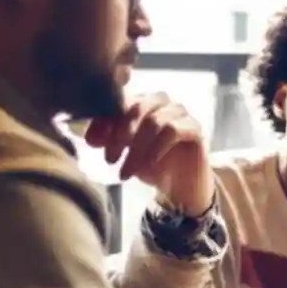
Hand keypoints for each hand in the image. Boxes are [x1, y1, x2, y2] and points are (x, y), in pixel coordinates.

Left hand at [84, 93, 213, 214]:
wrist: (180, 187)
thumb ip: (108, 140)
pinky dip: (155, 149)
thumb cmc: (150, 165)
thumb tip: (91, 138)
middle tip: (110, 159)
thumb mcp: (124, 152)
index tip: (92, 143)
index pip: (119, 100)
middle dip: (119, 135)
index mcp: (140, 101)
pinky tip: (147, 166)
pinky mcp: (195, 128)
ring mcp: (180, 113)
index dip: (104, 119)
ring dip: (136, 149)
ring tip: (126, 172)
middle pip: (137, 106)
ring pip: (154, 121)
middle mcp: (161, 102)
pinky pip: (173, 131)